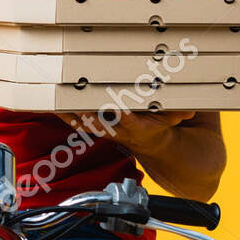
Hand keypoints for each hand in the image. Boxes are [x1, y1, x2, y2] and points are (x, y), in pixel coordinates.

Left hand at [61, 108, 196, 155]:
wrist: (150, 140)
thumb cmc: (158, 124)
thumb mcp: (171, 119)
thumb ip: (178, 114)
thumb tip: (191, 112)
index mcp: (134, 128)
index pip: (126, 121)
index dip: (119, 114)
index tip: (114, 106)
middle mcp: (115, 130)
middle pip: (96, 121)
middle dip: (83, 111)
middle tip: (69, 99)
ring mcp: (102, 129)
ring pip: (81, 121)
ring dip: (66, 112)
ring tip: (50, 99)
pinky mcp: (94, 125)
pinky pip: (74, 119)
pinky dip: (62, 112)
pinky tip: (48, 102)